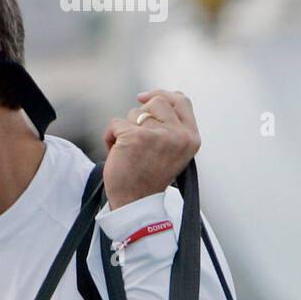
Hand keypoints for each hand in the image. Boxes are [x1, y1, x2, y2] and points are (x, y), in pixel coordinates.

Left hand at [102, 89, 199, 208]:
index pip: (181, 101)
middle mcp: (178, 135)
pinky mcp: (134, 137)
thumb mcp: (171, 152)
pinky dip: (110, 137)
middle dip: (140, 116)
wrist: (135, 205)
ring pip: (134, 113)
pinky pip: (116, 123)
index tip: (143, 98)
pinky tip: (114, 153)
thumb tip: (155, 98)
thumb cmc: (148, 179)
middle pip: (156, 103)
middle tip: (134, 138)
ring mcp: (157, 135)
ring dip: (125, 129)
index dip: (162, 94)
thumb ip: (171, 128)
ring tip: (127, 152)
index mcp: (191, 138)